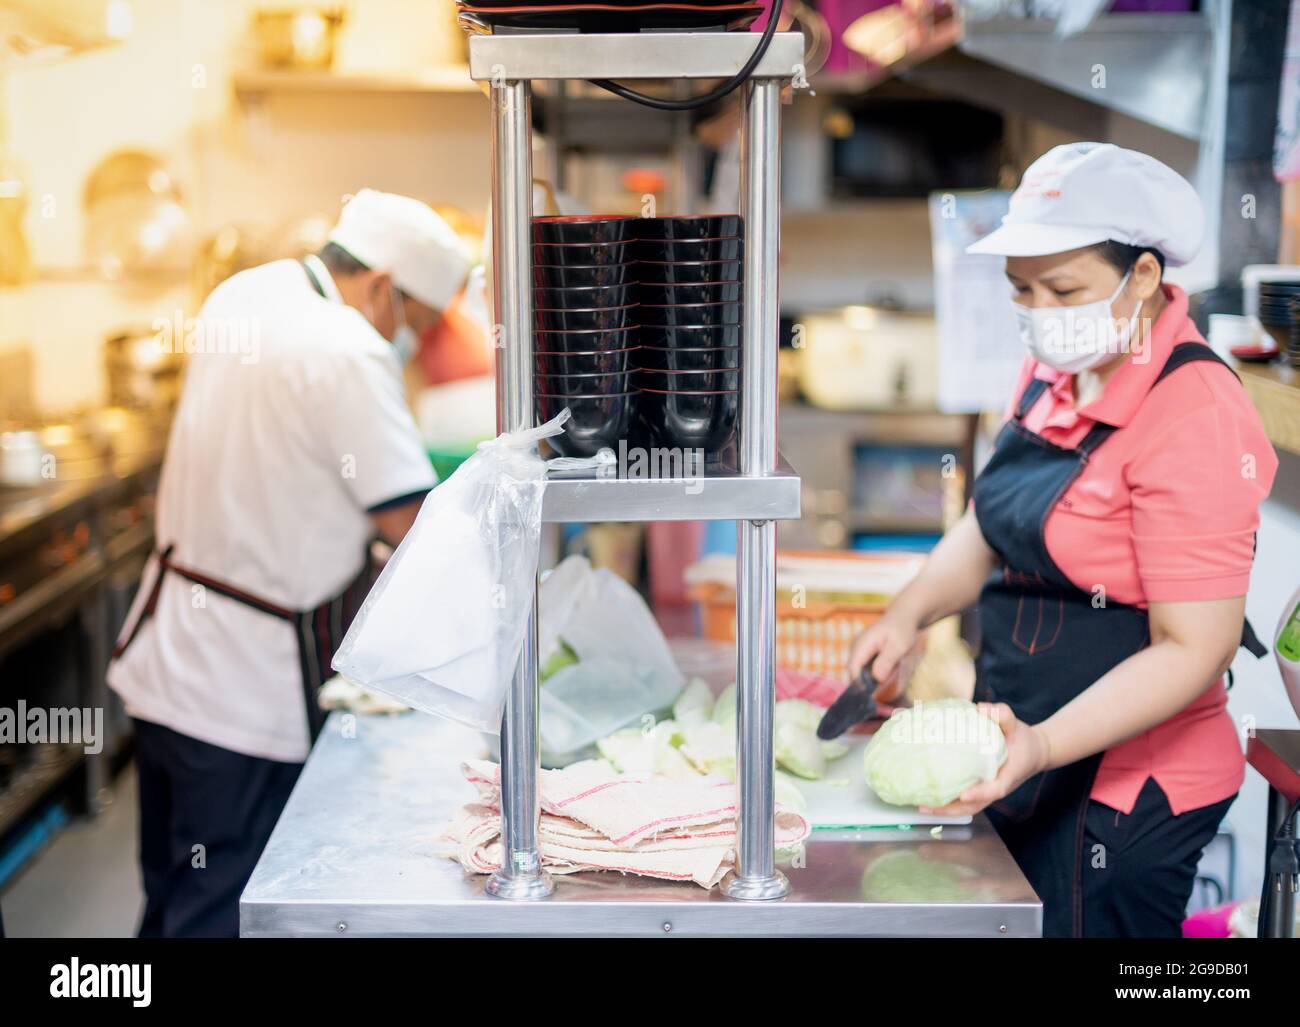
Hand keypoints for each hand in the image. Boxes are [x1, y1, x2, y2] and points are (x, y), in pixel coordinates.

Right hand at [846, 609, 919, 703]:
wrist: (902, 618)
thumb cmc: (902, 630)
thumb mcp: (899, 645)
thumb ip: (887, 660)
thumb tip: (876, 678)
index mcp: (861, 644)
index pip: (853, 669)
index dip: (859, 685)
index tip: (870, 698)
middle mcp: (855, 648)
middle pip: (853, 672)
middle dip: (863, 685)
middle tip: (878, 698)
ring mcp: (858, 650)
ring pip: (857, 672)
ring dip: (867, 682)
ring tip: (881, 690)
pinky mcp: (863, 654)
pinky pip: (863, 669)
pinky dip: (870, 677)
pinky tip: (882, 680)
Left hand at [919, 702, 1052, 816]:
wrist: (1034, 752)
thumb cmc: (1022, 739)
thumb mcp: (1015, 725)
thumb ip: (1002, 715)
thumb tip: (982, 708)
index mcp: (1008, 775)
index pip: (996, 789)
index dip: (980, 793)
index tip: (964, 794)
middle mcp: (997, 787)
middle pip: (975, 806)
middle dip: (951, 810)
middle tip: (926, 806)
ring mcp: (989, 792)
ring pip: (967, 807)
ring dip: (945, 810)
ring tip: (921, 806)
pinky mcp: (981, 790)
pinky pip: (964, 801)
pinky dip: (948, 802)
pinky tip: (929, 797)